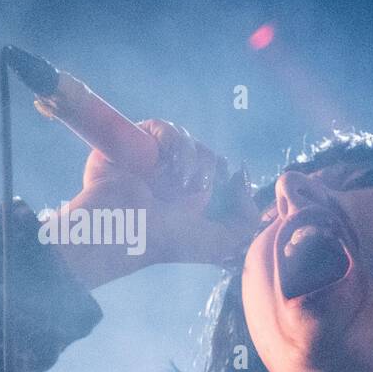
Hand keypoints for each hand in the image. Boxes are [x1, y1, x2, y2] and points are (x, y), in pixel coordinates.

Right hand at [51, 119, 259, 289]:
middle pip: (209, 155)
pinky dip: (176, 144)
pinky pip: (167, 128)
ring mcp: (155, 158)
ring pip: (190, 141)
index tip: (237, 183)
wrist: (126, 229)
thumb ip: (246, 220)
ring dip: (195, 162)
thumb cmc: (167, 240)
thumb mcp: (219, 242)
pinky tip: (172, 168)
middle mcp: (173, 177)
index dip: (233, 178)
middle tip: (203, 190)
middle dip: (214, 171)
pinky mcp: (138, 141)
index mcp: (191, 199)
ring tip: (183, 184)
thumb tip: (242, 181)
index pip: (222, 175)